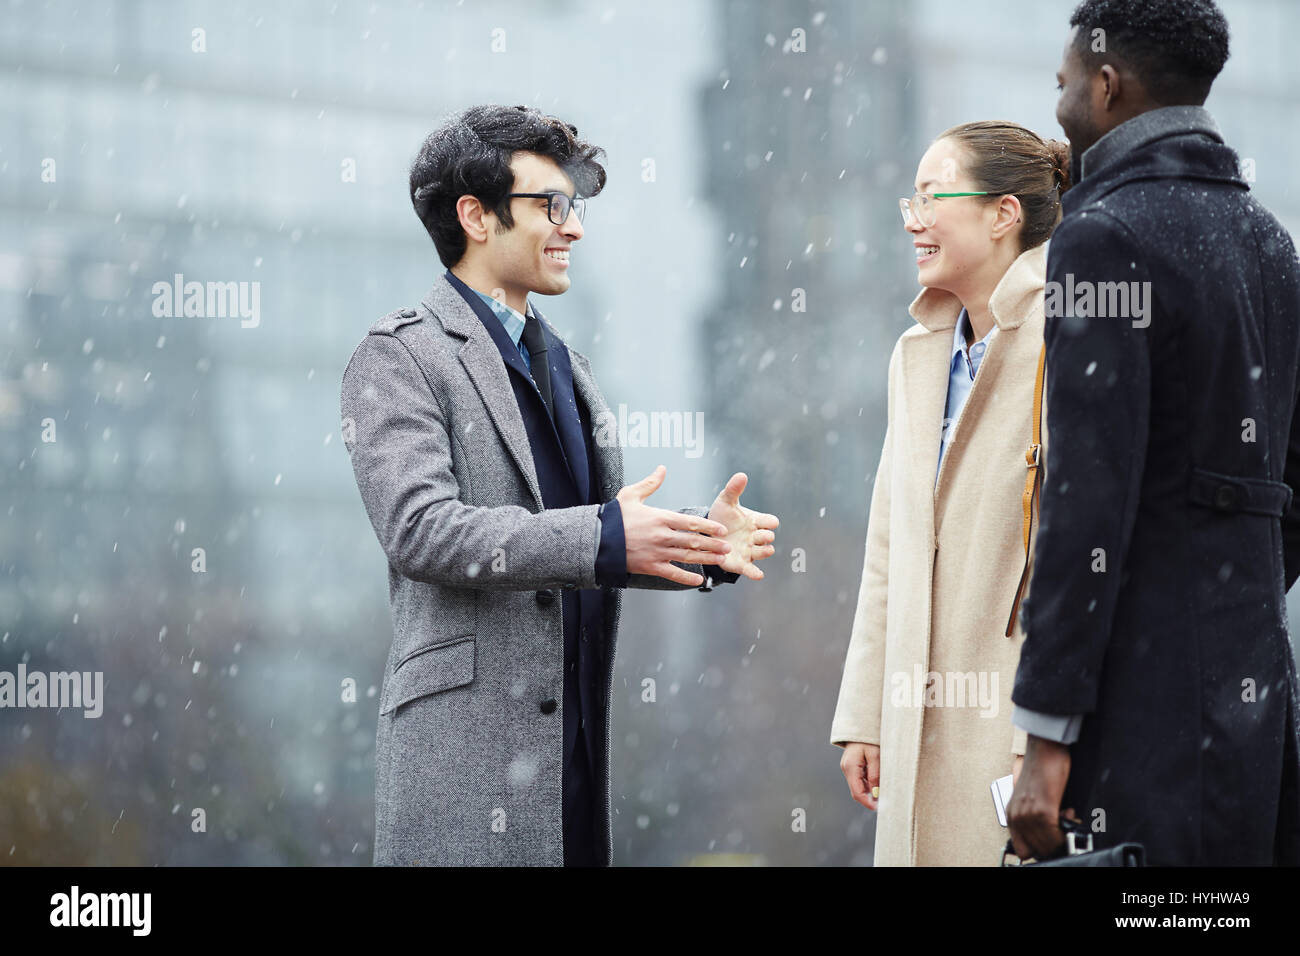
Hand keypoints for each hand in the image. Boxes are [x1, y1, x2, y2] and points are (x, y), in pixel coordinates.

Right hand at [617, 465, 731, 585]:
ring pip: (687, 557)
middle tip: (728, 547)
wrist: (597, 540)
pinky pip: (672, 574)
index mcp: (660, 518)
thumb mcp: (630, 495)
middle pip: (693, 541)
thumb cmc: (613, 517)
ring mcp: (657, 553)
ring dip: (706, 558)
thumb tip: (662, 469)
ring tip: (721, 559)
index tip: (722, 529)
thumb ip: (649, 483)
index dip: (709, 526)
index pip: (691, 522)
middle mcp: (662, 536)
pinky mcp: (650, 567)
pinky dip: (686, 578)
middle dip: (713, 544)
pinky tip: (699, 579)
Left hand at [706, 473, 778, 580]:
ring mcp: (749, 551)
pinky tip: (758, 575)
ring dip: (763, 551)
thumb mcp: (725, 502)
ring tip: (759, 549)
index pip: (770, 521)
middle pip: (768, 537)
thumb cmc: (721, 517)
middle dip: (765, 536)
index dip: (769, 522)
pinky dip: (755, 573)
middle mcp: (756, 537)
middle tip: (758, 535)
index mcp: (756, 521)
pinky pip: (750, 569)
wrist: (707, 534)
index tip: (764, 522)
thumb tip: (742, 475)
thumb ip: (734, 490)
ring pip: (764, 552)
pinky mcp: (740, 563)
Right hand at [840, 742, 879, 810]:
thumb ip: (875, 775)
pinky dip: (869, 783)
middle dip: (870, 798)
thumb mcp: (875, 756)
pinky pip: (860, 780)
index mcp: (850, 767)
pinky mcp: (852, 767)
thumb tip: (876, 792)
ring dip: (870, 790)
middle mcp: (847, 769)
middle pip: (857, 791)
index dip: (868, 802)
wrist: (862, 727)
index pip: (857, 792)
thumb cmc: (869, 739)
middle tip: (884, 801)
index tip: (879, 808)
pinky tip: (878, 780)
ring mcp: (848, 768)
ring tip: (884, 788)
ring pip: (859, 786)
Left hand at [1007, 735, 1072, 859]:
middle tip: (1063, 827)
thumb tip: (1051, 834)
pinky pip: (1055, 837)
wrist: (1044, 748)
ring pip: (1047, 847)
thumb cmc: (1041, 768)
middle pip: (1036, 851)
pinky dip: (1066, 831)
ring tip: (1066, 816)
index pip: (1023, 849)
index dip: (1041, 848)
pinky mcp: (1041, 810)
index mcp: (1012, 814)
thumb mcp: (1032, 798)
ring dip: (1061, 837)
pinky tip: (1068, 812)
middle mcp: (1016, 816)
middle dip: (1054, 844)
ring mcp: (1027, 814)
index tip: (1053, 839)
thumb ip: (1036, 818)